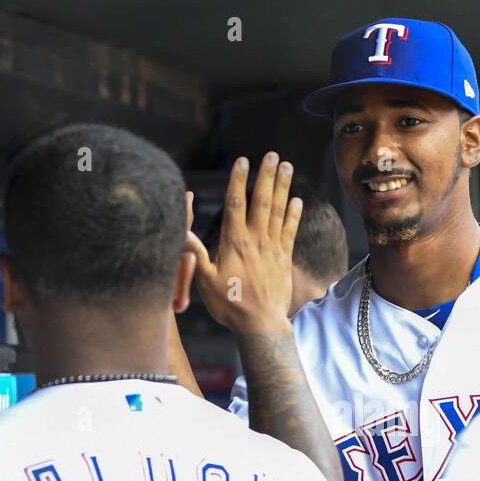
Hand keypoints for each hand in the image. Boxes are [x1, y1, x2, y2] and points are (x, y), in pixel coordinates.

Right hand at [186, 153, 302, 335]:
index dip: (239, 180)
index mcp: (234, 242)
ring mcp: (272, 248)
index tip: (242, 160)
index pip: (236, 204)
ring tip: (287, 166)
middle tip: (272, 155)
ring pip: (278, 211)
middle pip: (262, 201)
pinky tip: (297, 199)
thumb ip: (196, 255)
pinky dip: (294, 214)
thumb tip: (182, 232)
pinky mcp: (284, 258)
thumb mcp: (206, 282)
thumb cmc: (230, 305)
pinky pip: (290, 230)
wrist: (261, 325)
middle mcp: (256, 240)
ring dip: (282, 187)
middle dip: (266, 176)